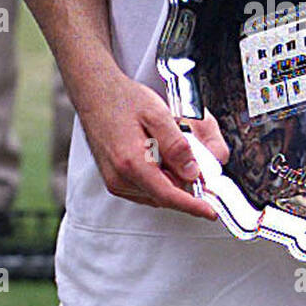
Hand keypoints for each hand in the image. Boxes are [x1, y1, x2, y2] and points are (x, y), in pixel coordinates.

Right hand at [80, 74, 228, 220]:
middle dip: (184, 185)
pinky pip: (144, 189)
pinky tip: (157, 156)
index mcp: (131, 162)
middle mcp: (120, 178)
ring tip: (169, 149)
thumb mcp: (157, 114)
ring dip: (170, 180)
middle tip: (195, 160)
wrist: (95, 93)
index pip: (168, 196)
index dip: (193, 206)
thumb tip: (192, 172)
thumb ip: (177, 146)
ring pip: (155, 194)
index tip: (210, 212)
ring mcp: (115, 181)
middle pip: (164, 196)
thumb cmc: (122, 99)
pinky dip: (158, 179)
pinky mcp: (113, 180)